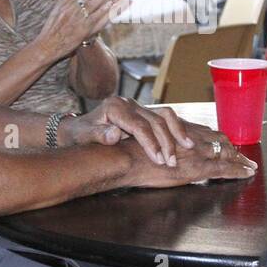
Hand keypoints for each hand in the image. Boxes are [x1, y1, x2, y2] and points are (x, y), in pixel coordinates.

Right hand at [36, 0, 132, 60]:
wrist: (46, 46)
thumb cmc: (51, 29)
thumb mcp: (56, 8)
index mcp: (67, 2)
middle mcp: (72, 8)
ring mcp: (78, 18)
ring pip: (94, 3)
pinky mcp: (82, 29)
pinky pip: (96, 18)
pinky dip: (104, 11)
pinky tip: (112, 5)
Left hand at [61, 98, 211, 167]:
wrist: (77, 129)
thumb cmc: (80, 135)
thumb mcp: (84, 136)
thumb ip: (99, 134)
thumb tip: (114, 134)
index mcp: (115, 107)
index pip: (139, 125)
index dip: (150, 142)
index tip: (158, 160)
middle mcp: (129, 103)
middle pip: (155, 120)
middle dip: (166, 142)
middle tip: (171, 162)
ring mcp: (138, 106)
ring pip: (164, 115)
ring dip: (177, 132)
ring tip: (189, 147)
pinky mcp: (144, 112)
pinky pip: (165, 117)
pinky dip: (177, 128)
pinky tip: (186, 139)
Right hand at [123, 132, 256, 186]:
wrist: (127, 158)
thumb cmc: (132, 152)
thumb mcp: (152, 141)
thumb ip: (165, 141)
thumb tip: (171, 147)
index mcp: (181, 131)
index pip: (207, 133)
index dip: (220, 140)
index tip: (228, 145)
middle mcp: (192, 139)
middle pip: (221, 141)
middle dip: (234, 149)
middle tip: (245, 157)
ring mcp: (197, 153)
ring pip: (226, 153)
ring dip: (240, 159)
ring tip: (249, 165)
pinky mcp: (198, 168)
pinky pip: (224, 169)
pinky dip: (238, 170)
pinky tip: (247, 172)